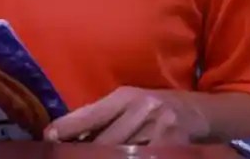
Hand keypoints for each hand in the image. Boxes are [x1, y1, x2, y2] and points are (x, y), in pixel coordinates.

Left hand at [45, 87, 211, 144]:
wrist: (200, 111)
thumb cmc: (157, 108)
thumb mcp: (129, 104)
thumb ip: (102, 116)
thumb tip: (67, 133)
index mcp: (124, 96)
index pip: (89, 114)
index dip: (68, 127)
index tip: (49, 138)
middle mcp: (140, 108)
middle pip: (104, 139)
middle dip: (85, 152)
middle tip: (69, 156)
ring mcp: (159, 126)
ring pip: (123, 152)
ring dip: (104, 156)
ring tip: (88, 158)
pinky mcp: (174, 143)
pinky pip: (144, 156)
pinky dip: (132, 158)